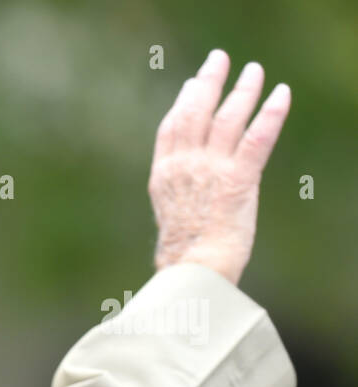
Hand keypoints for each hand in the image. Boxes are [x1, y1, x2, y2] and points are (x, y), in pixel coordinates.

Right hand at [149, 49, 290, 285]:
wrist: (192, 270)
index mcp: (164, 176)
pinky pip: (257, 138)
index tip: (193, 83)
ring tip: (254, 72)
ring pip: (226, 119)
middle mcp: (184, 167)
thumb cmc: (183, 255)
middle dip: (208, 82)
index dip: (183, 101)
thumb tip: (188, 186)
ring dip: (242, 90)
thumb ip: (181, 191)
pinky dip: (270, 114)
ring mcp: (210, 171)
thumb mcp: (172, 215)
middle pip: (195, 112)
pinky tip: (280, 95)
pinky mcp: (238, 180)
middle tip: (220, 60)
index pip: (171, 127)